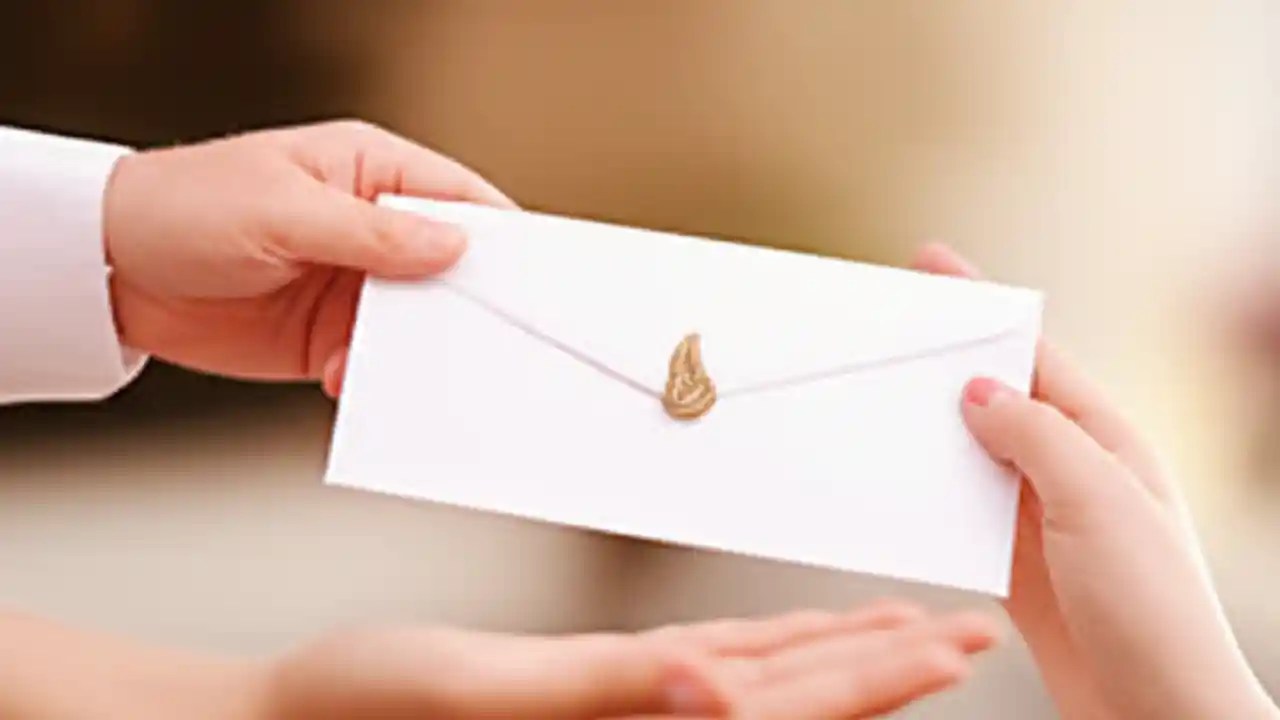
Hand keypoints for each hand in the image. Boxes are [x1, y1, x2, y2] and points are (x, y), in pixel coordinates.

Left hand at [102, 120, 511, 394]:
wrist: (106, 270)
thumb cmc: (183, 207)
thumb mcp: (283, 212)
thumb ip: (372, 233)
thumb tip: (452, 247)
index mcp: (369, 172)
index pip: (458, 199)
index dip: (498, 237)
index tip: (527, 279)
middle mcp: (369, 229)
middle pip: (448, 269)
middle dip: (467, 305)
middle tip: (485, 341)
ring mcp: (350, 285)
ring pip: (417, 322)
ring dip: (418, 350)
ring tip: (415, 372)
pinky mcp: (326, 336)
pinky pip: (373, 361)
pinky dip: (375, 379)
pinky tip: (354, 384)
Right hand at [260, 604, 997, 719]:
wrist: (314, 716)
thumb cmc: (382, 708)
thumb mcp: (491, 691)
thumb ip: (609, 694)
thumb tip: (717, 693)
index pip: (796, 708)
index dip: (881, 676)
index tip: (958, 641)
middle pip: (804, 697)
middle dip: (891, 663)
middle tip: (969, 625)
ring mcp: (637, 711)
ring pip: (768, 679)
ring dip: (841, 652)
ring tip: (906, 621)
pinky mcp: (602, 688)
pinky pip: (705, 663)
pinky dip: (760, 645)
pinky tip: (780, 632)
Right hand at [913, 245, 1276, 719]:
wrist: (1156, 714)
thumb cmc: (1153, 612)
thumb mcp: (1097, 503)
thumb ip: (1036, 435)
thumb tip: (978, 388)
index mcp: (1105, 439)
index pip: (1034, 352)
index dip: (980, 305)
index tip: (930, 263)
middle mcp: (1072, 468)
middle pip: (995, 394)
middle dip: (940, 360)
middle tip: (882, 331)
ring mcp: (1041, 516)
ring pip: (969, 450)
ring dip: (924, 427)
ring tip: (871, 400)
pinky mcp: (1014, 562)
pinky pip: (958, 507)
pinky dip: (923, 489)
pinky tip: (889, 477)